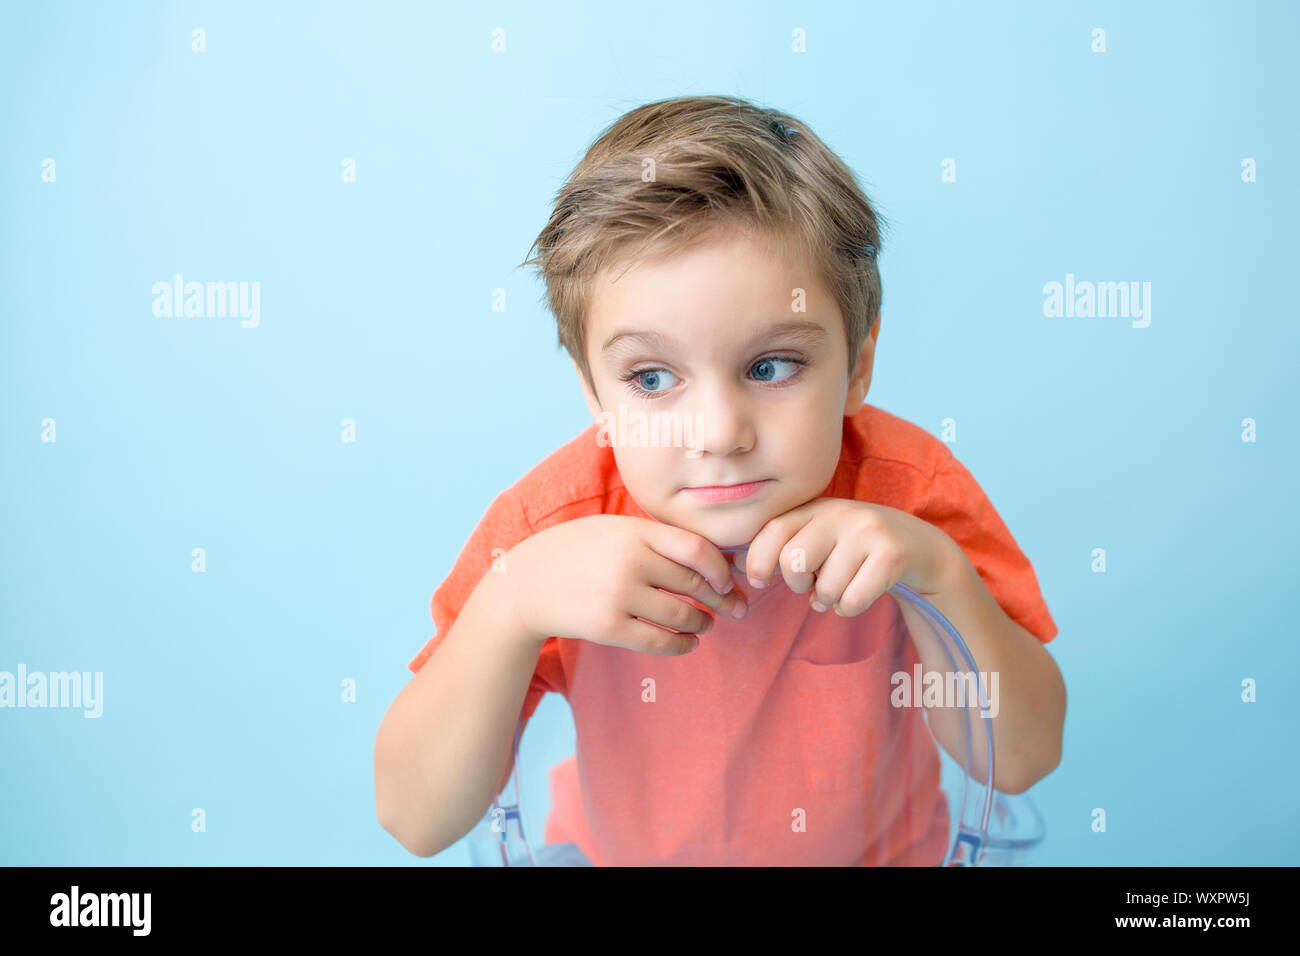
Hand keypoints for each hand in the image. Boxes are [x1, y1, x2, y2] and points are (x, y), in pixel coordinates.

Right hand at [506, 515, 748, 654]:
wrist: (522, 584)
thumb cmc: (574, 552)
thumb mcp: (611, 529)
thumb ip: (655, 538)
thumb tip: (711, 559)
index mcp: (633, 531)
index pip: (696, 548)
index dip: (721, 568)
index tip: (728, 580)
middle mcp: (629, 561)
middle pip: (694, 583)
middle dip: (723, 600)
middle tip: (737, 609)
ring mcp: (618, 596)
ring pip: (682, 615)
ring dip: (703, 623)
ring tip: (707, 624)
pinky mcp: (608, 627)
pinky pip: (659, 641)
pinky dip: (682, 645)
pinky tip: (689, 643)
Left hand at [735, 498, 965, 615]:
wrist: (922, 549)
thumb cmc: (858, 548)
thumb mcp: (823, 535)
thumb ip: (787, 544)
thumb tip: (739, 570)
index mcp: (818, 506)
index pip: (773, 530)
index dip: (757, 560)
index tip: (758, 581)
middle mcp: (842, 512)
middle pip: (795, 561)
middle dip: (799, 584)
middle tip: (812, 584)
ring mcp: (869, 531)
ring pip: (825, 587)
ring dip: (829, 599)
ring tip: (843, 586)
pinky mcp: (892, 556)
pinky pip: (851, 601)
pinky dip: (849, 608)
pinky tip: (860, 593)